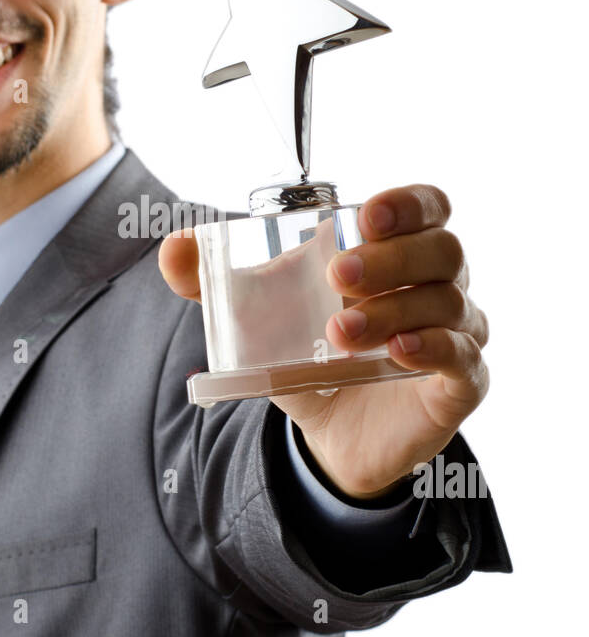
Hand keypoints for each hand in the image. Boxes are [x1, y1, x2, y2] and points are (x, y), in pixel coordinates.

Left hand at [157, 184, 489, 500]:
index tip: (365, 216)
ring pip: (447, 304)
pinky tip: (397, 353)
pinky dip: (432, 348)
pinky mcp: (460, 385)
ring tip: (340, 332)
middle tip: (337, 275)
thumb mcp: (259, 314)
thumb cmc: (311, 352)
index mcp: (400, 251)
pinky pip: (463, 358)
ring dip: (391, 312)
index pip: (428, 207)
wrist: (328, 434)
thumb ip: (214, 278)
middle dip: (390, 258)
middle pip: (442, 251)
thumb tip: (173, 247)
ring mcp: (457, 333)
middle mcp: (440, 285)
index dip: (407, 203)